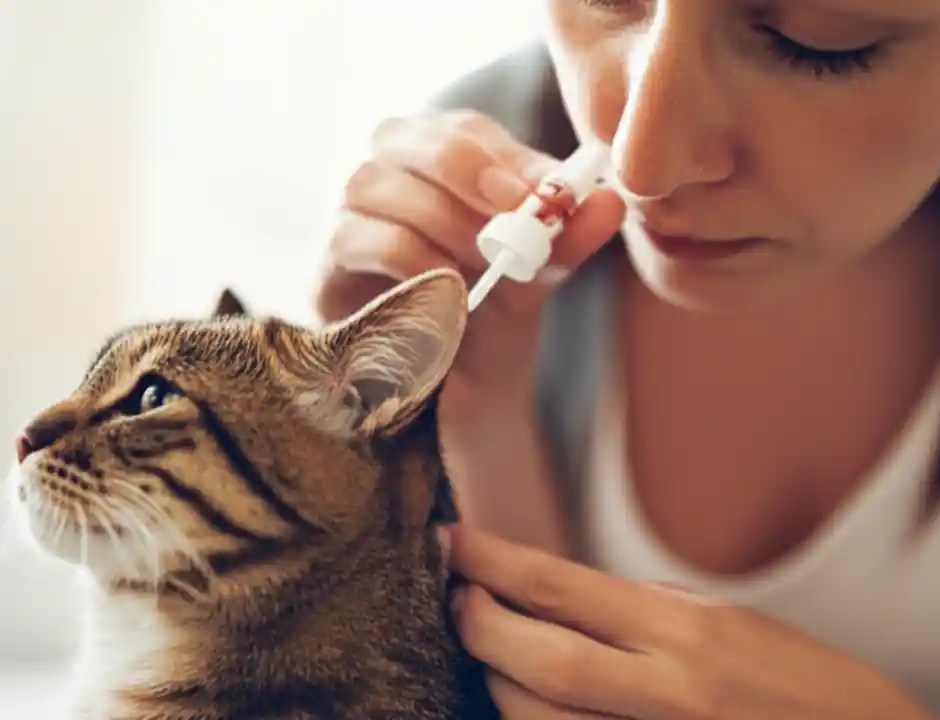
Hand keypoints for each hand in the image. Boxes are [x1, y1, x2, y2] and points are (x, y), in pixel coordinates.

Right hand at [316, 110, 625, 411]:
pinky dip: (411, 258)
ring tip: (489, 262)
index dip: (506, 156)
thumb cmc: (491, 305)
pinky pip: (360, 238)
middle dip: (469, 172)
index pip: (466, 130)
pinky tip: (449, 288)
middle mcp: (387, 168)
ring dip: (445, 221)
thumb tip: (611, 202)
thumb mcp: (540, 271)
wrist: (451, 379)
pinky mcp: (329, 259)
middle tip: (518, 213)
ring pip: (382, 184)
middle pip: (411, 138)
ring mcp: (349, 209)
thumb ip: (571, 236)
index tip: (547, 194)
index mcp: (439, 153)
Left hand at [445, 524, 933, 718]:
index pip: (560, 586)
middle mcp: (671, 692)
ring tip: (490, 654)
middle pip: (534, 661)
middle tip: (457, 599)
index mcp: (692, 633)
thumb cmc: (818, 696)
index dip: (491, 562)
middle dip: (478, 626)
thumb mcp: (740, 628)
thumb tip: (572, 598)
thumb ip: (654, 615)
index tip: (454, 543)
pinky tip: (529, 705)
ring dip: (498, 685)